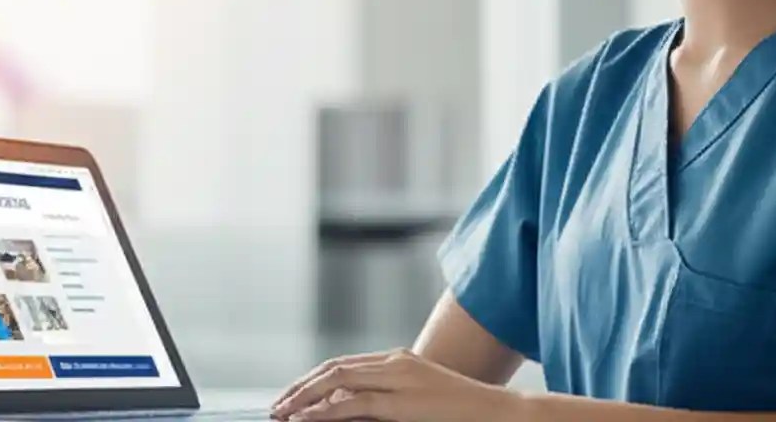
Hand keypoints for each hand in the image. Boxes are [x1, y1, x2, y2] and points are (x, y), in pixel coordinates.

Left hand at [271, 348, 524, 421]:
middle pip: (334, 368)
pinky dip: (324, 412)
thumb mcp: (420, 401)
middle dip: (301, 387)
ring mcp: (398, 380)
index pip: (344, 364)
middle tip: (277, 406)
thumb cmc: (462, 414)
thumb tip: (353, 411)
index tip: (292, 395)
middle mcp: (395, 363)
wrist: (498, 414)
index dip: (313, 378)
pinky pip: (352, 406)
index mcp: (399, 360)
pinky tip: (306, 420)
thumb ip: (388, 401)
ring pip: (336, 382)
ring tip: (283, 414)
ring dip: (304, 399)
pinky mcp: (401, 403)